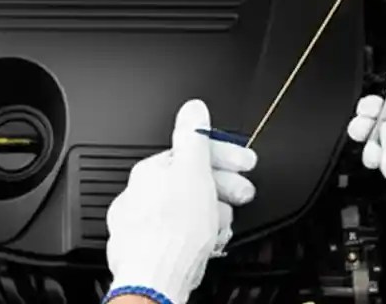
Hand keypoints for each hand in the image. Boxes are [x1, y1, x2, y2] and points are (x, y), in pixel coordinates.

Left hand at [105, 100, 256, 303]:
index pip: (193, 154)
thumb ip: (194, 136)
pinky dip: (198, 236)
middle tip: (242, 194)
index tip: (246, 163)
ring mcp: (141, 224)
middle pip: (191, 182)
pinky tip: (207, 241)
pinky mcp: (147, 251)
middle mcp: (139, 195)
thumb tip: (193, 108)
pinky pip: (179, 235)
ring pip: (187, 211)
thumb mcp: (192, 170)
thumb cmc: (173, 228)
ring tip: (221, 225)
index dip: (225, 156)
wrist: (157, 277)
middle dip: (221, 187)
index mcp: (151, 171)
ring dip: (212, 214)